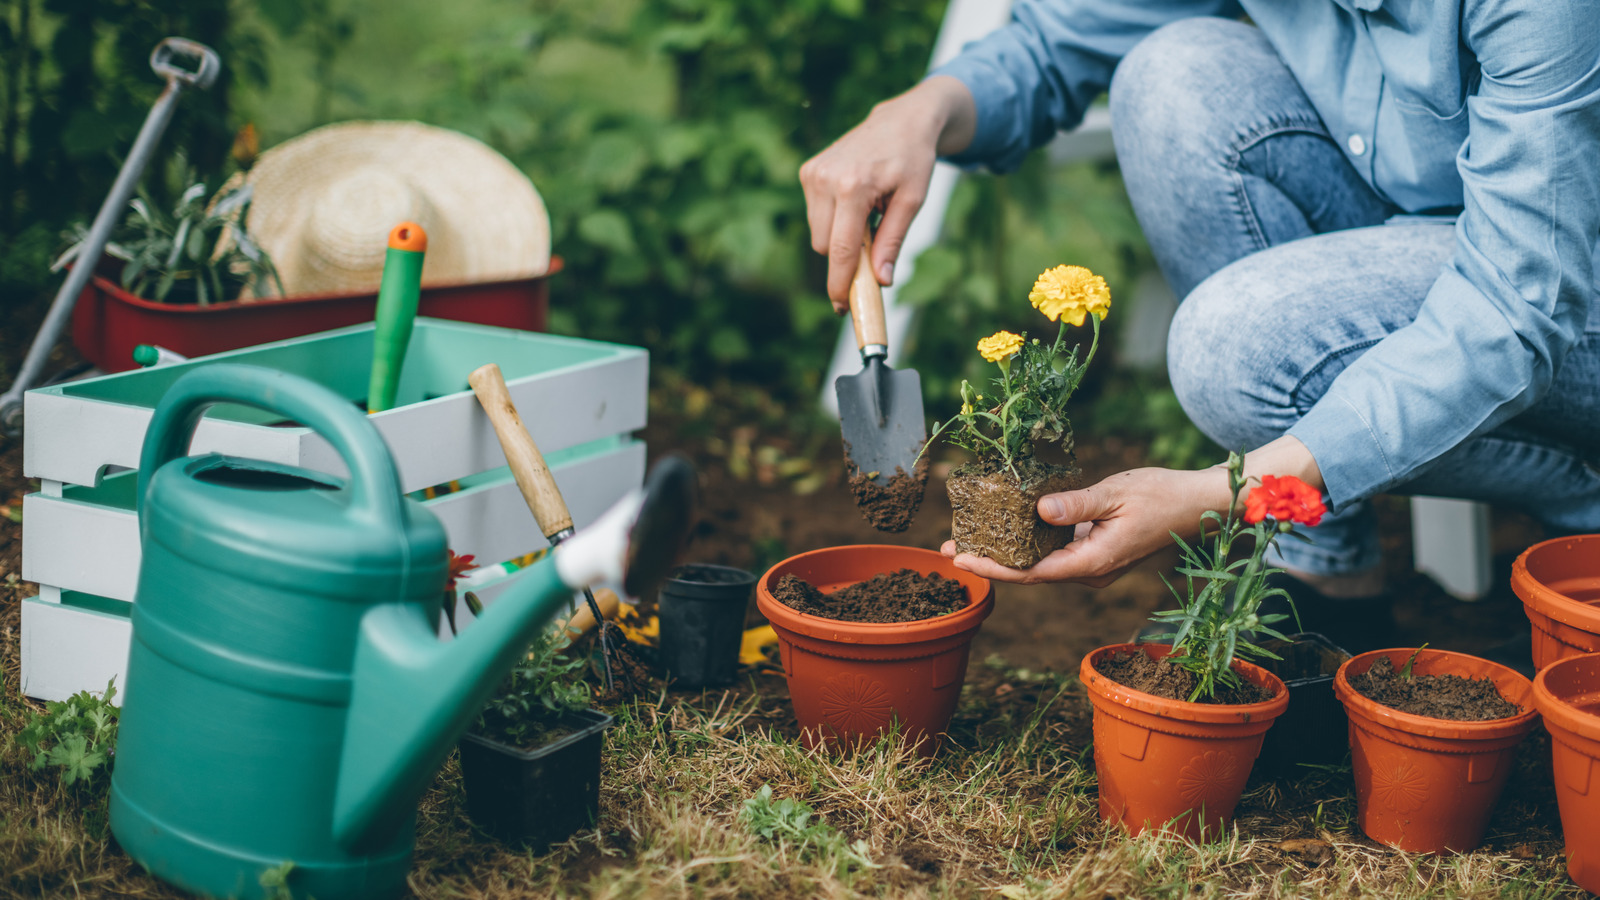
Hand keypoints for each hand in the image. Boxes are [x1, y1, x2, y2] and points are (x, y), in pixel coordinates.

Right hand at [799, 76, 975, 309]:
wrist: (902, 120)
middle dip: (845, 257)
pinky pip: (816, 215)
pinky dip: (835, 219)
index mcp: (853, 187)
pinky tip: (856, 201)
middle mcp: (826, 179)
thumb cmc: (913, 160)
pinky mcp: (808, 171)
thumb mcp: (912, 201)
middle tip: (873, 249)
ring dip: (840, 236)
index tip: (842, 307)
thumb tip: (882, 281)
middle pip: (825, 246)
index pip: (840, 249)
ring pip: (818, 233)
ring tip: (869, 213)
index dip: (839, 283)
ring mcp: (813, 173)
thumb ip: (893, 241)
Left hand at [943, 467, 1229, 586]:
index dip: (992, 568)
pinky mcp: (1096, 551)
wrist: (1199, 505)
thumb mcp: (1116, 493)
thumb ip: (1077, 504)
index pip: (1031, 573)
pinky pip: (1055, 551)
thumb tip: (1039, 509)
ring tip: (968, 535)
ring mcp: (1093, 564)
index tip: (960, 559)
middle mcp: (1089, 571)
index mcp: (1093, 563)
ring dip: (1006, 551)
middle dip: (989, 561)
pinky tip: (1007, 524)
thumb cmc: (1162, 496)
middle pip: (1029, 571)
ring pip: (1040, 562)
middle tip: (949, 546)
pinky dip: (1028, 541)